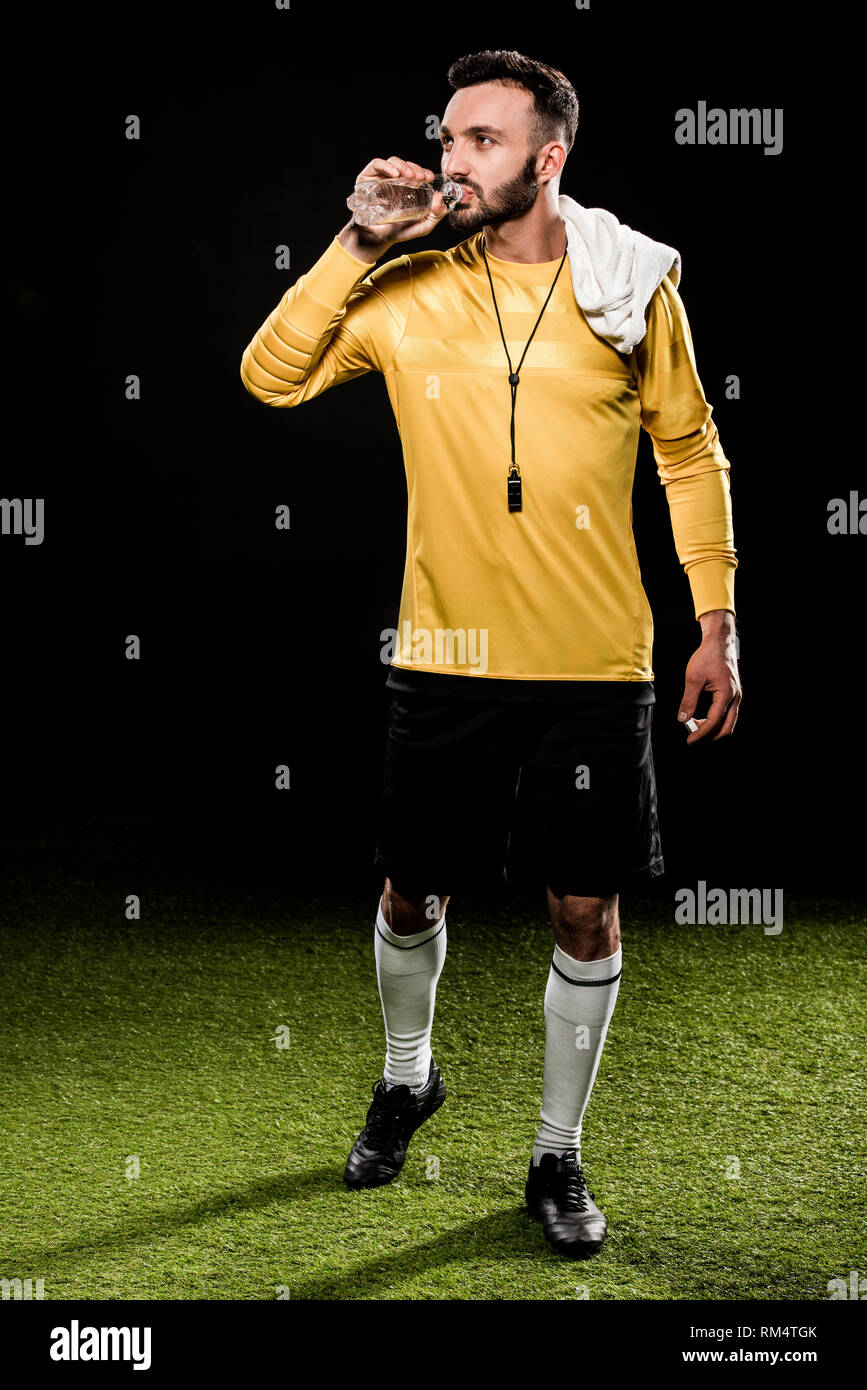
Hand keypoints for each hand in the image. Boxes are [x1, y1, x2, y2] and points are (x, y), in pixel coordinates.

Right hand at [340, 155, 449, 259]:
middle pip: (406, 165)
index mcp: (407, 187)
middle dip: (415, 168)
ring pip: (393, 162)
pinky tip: (395, 174)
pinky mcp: (367, 178)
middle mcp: (394, 180)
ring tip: (410, 176)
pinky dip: (386, 166)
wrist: (376, 239)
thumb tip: (440, 196)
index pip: (416, 172)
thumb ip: (437, 214)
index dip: (423, 171)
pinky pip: (376, 164)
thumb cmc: (398, 232)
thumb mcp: (424, 225)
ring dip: (403, 166)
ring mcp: (380, 178)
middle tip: (421, 177)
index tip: (429, 177)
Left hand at [678, 611, 741, 743]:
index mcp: (726, 694)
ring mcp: (736, 697)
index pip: (714, 722)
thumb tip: (683, 719)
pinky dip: (717, 722)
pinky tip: (703, 719)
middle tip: (694, 739)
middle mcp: (735, 698)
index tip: (690, 740)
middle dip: (710, 737)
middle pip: (726, 728)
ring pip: (729, 723)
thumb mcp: (693, 678)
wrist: (719, 643)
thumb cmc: (707, 657)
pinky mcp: (734, 695)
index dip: (701, 734)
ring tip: (696, 729)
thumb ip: (688, 701)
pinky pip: (728, 715)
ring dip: (714, 730)